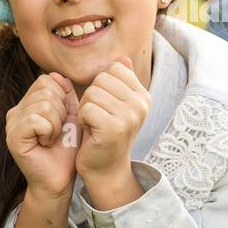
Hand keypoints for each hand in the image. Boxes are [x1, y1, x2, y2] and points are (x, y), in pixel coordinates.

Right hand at [5, 72, 81, 199]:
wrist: (60, 178)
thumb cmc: (66, 149)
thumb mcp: (70, 116)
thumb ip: (66, 95)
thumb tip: (58, 75)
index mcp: (27, 104)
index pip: (47, 80)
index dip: (62, 98)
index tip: (62, 120)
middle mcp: (16, 111)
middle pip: (47, 90)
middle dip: (61, 112)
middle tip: (57, 132)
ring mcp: (12, 123)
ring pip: (45, 105)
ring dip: (57, 124)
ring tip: (52, 139)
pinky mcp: (13, 137)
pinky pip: (37, 120)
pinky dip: (49, 132)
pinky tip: (46, 144)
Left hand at [76, 55, 150, 184]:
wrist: (106, 169)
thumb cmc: (106, 134)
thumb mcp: (116, 105)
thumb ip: (121, 81)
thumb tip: (122, 58)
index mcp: (144, 96)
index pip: (114, 68)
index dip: (102, 85)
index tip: (106, 106)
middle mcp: (141, 104)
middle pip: (101, 79)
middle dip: (92, 97)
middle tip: (98, 117)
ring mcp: (130, 116)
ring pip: (92, 93)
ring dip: (86, 108)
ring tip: (95, 124)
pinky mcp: (114, 128)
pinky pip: (86, 108)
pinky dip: (83, 119)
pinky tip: (91, 132)